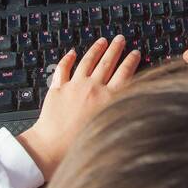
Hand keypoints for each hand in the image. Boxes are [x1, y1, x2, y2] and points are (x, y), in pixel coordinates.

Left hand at [18, 35, 139, 178]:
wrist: (52, 148)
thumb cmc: (81, 146)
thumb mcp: (112, 130)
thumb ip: (124, 114)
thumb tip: (135, 101)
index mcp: (108, 99)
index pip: (124, 74)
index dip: (131, 61)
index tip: (135, 52)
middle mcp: (93, 88)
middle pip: (107, 63)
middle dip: (116, 49)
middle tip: (121, 39)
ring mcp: (74, 86)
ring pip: (88, 61)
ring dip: (96, 49)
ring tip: (102, 40)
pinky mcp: (58, 89)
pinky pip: (63, 68)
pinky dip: (68, 59)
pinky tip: (72, 52)